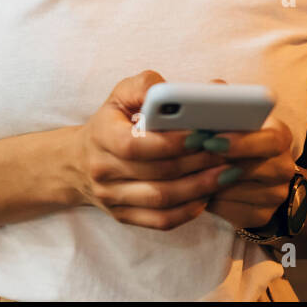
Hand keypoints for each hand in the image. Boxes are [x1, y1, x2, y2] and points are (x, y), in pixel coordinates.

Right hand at [70, 70, 239, 230]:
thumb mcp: (122, 94)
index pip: (135, 144)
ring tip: (227, 172)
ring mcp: (111, 198)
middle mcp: (102, 170)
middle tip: (227, 151)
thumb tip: (177, 91)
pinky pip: (160, 220)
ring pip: (161, 199)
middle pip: (156, 173)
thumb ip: (147, 86)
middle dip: (196, 162)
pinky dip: (188, 210)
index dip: (171, 142)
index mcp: (101, 135)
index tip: (202, 134)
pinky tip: (208, 195)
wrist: (79, 161)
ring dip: (199, 187)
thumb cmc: (112, 121)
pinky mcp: (123, 216)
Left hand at [201, 79, 295, 230]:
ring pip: (240, 192)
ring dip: (210, 182)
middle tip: (190, 156)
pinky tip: (195, 189)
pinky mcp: (261, 216)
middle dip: (219, 162)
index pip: (271, 139)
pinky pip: (233, 212)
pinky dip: (212, 202)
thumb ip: (223, 99)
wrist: (255, 176)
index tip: (211, 139)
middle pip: (257, 168)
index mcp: (279, 135)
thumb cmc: (234, 136)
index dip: (242, 141)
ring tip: (183, 169)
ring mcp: (275, 194)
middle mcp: (284, 165)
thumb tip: (212, 88)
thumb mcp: (232, 114)